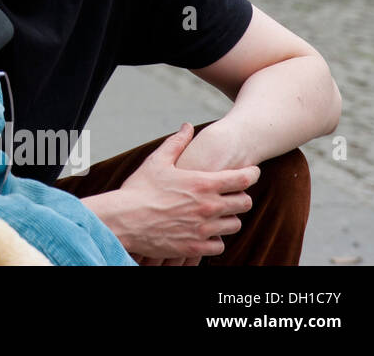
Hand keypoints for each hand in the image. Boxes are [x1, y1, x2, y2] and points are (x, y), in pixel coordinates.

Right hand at [90, 123, 259, 260]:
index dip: (251, 174)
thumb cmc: (138, 190)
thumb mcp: (157, 161)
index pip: (243, 179)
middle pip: (245, 203)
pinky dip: (215, 239)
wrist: (122, 220)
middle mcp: (208, 207)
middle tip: (231, 195)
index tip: (250, 173)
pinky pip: (219, 246)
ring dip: (228, 218)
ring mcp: (203, 229)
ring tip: (216, 214)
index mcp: (202, 184)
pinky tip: (204, 232)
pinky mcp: (196, 247)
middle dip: (240, 197)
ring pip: (234, 225)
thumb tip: (188, 127)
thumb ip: (177, 143)